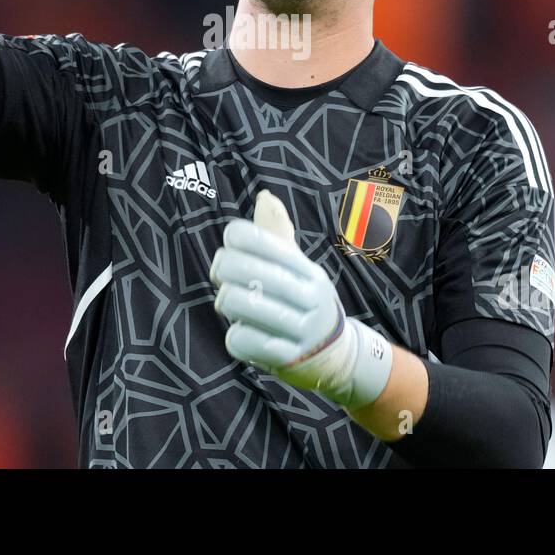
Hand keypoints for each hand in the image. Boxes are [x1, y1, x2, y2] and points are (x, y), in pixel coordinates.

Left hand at [209, 190, 393, 409]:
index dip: (237, 239)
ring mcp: (301, 328)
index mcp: (308, 269)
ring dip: (228, 302)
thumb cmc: (303, 301)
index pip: (264, 241)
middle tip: (220, 275)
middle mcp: (309, 296)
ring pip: (244, 306)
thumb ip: (276, 233)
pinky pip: (245, 341)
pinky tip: (242, 332)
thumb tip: (264, 196)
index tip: (230, 245)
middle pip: (249, 272)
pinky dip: (236, 336)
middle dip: (225, 270)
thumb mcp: (297, 267)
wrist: (334, 355)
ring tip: (230, 302)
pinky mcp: (288, 358)